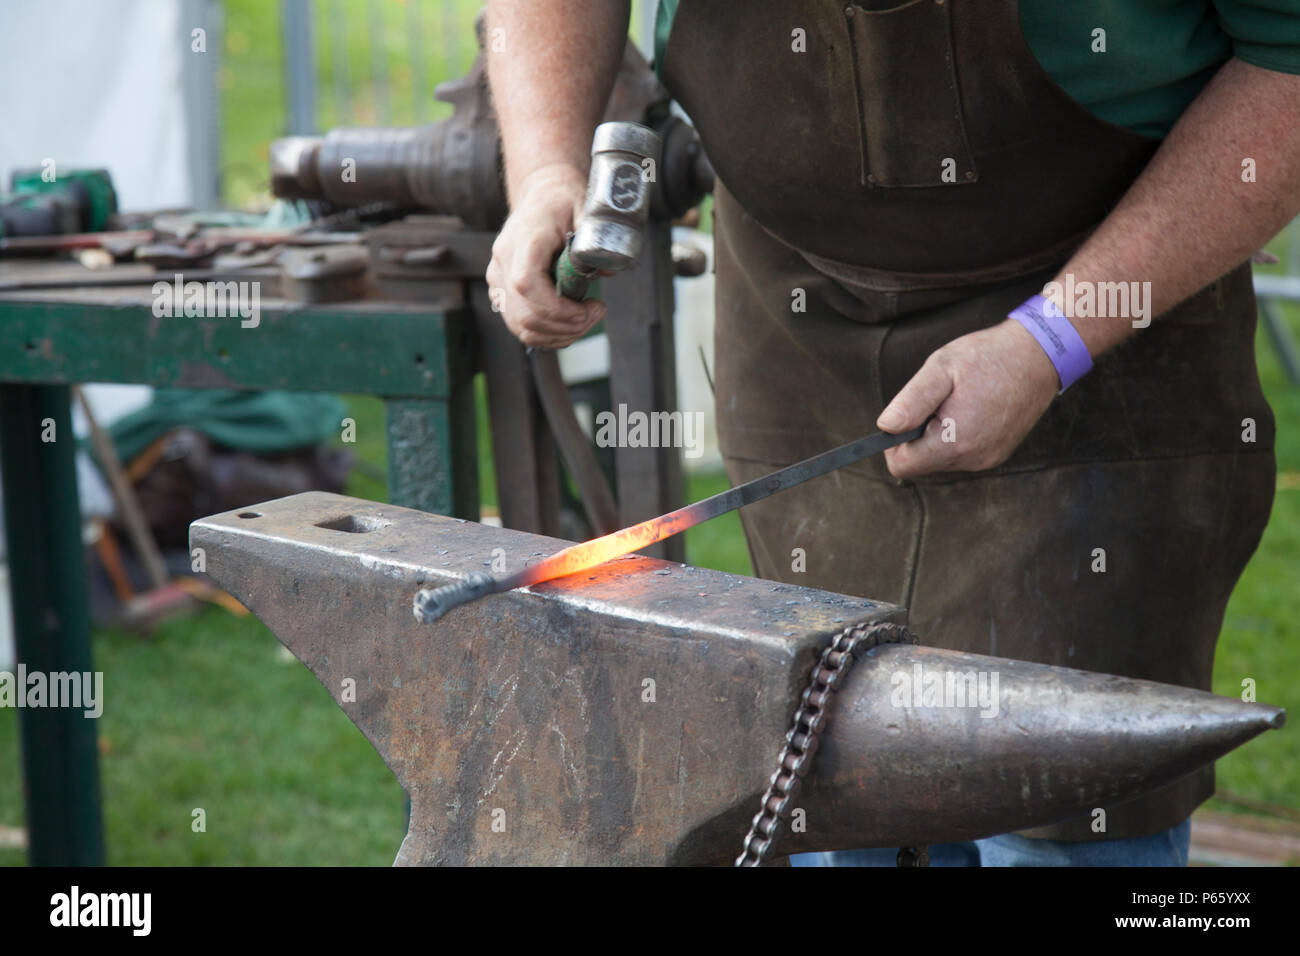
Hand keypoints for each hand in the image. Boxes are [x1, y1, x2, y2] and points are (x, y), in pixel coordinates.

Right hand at [486, 163, 607, 348]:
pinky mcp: (502, 292)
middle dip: (567, 326)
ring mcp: (499, 279)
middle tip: (595, 313)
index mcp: (524, 238)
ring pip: (521, 327)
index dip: (557, 308)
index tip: (586, 310)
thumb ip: (596, 237)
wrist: (541, 194)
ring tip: (586, 318)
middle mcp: (503, 261)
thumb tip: (607, 270)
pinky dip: (548, 333)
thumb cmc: (562, 200)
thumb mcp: (585, 208)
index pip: (526, 283)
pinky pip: (520, 325)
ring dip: (560, 334)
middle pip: (524, 314)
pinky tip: (570, 323)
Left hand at [876, 319, 1061, 478]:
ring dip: (938, 434)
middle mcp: (973, 459)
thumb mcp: (941, 368)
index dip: (893, 443)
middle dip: (918, 435)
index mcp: (954, 442)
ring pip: (940, 458)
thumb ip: (911, 401)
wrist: (1039, 356)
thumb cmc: (987, 357)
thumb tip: (886, 426)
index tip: (905, 416)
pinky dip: (957, 434)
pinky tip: (972, 408)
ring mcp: (988, 459)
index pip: (902, 466)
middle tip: (939, 401)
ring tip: (958, 401)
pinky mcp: (997, 454)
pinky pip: (961, 453)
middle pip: (921, 463)